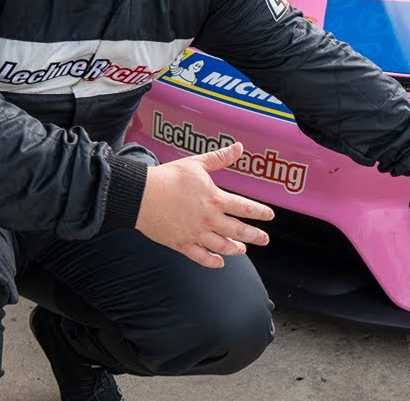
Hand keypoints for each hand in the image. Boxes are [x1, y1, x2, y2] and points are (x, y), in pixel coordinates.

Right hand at [135, 142, 273, 267]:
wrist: (140, 196)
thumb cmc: (168, 177)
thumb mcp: (196, 164)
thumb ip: (219, 158)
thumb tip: (238, 147)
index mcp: (215, 199)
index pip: (245, 208)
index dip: (260, 213)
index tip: (270, 216)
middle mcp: (209, 219)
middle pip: (238, 231)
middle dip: (255, 236)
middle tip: (265, 239)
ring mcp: (195, 234)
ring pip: (222, 246)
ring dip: (235, 249)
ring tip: (243, 250)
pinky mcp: (181, 244)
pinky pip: (200, 257)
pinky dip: (212, 262)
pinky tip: (219, 263)